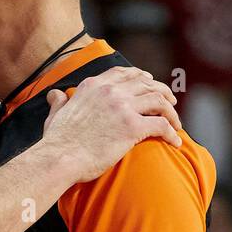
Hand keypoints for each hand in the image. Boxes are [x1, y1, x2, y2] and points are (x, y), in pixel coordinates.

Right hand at [41, 66, 181, 182]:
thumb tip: (54, 94)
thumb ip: (59, 101)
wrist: (59, 158)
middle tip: (171, 102)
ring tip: (176, 123)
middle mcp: (110, 91)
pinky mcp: (132, 127)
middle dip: (162, 91)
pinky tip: (175, 142)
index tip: (151, 83)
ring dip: (171, 112)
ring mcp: (122, 107)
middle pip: (146, 84)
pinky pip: (162, 125)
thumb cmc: (56, 142)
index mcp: (93, 86)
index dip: (141, 77)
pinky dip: (172, 133)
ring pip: (159, 101)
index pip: (124, 73)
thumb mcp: (55, 114)